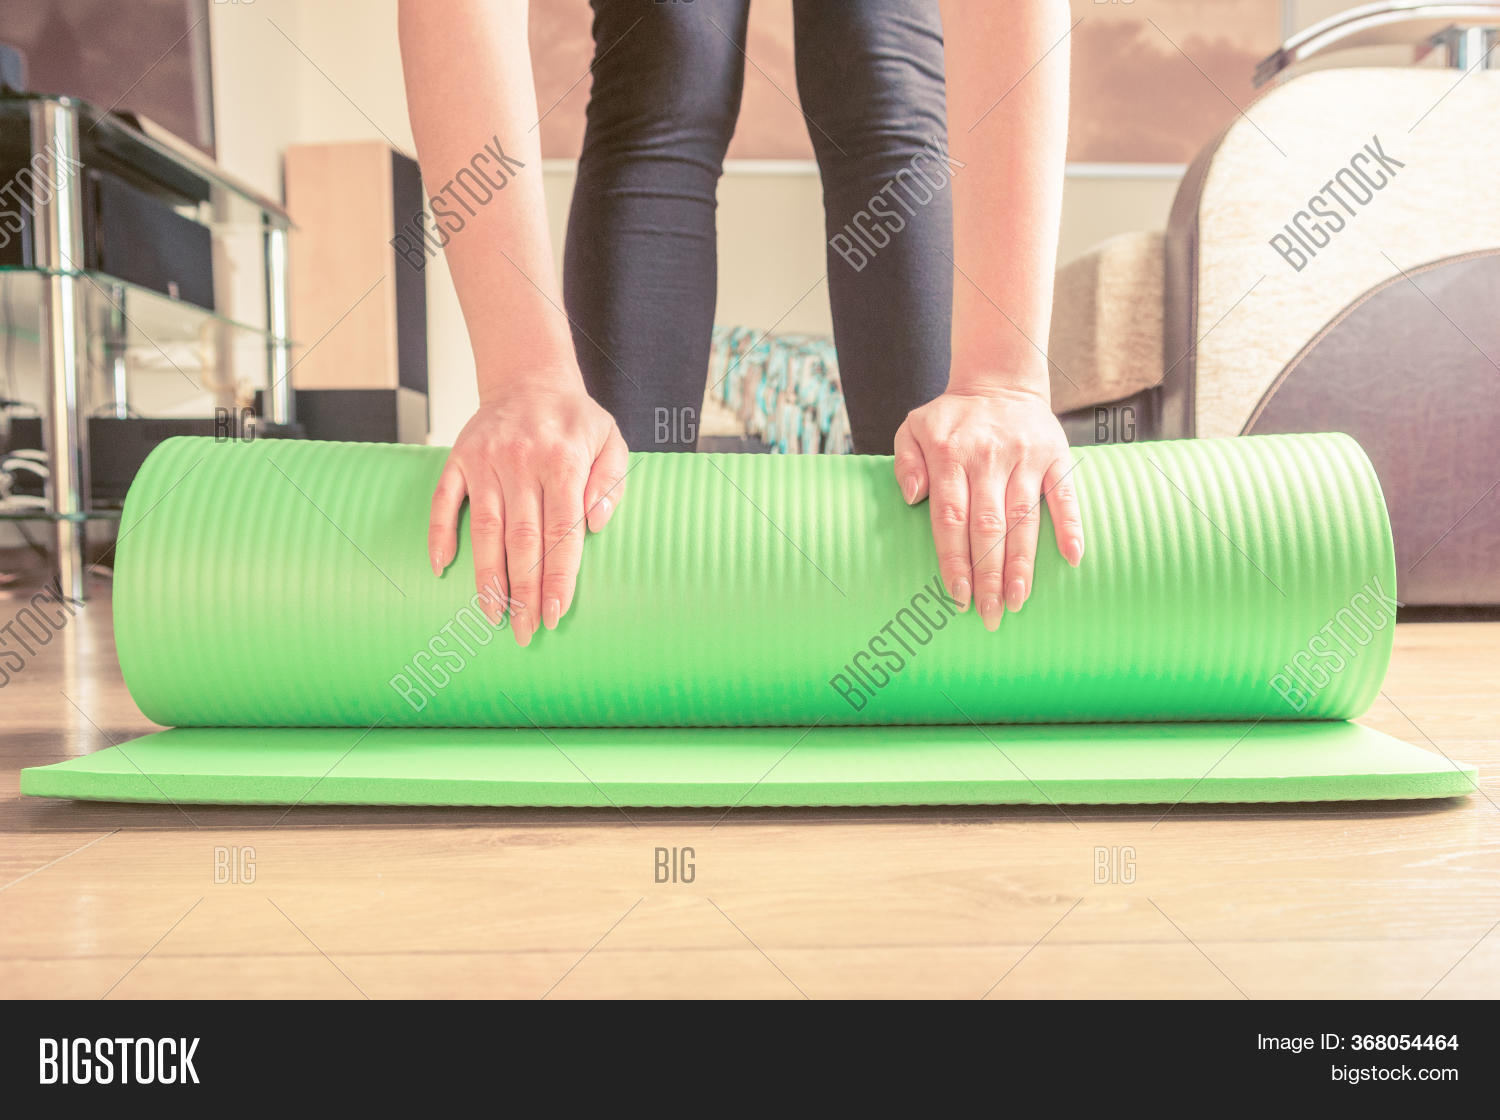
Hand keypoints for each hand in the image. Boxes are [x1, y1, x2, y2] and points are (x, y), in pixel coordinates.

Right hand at [429, 376, 627, 646]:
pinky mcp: (459, 459)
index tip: (556, 614)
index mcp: (563, 462)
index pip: (561, 531)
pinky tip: (441, 569)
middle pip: (523, 540)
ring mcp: (486, 462)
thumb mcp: (611, 440)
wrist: (529, 376)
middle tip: (526, 632)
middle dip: (525, 592)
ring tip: (493, 616)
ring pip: (486, 530)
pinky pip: (444, 502)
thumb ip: (610, 482)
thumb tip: (597, 524)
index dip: (558, 577)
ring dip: (488, 578)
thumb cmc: (574, 420)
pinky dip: (440, 535)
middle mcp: (521, 463)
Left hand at [893, 385, 1082, 631]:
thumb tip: (914, 499)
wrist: (1000, 380)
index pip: (951, 517)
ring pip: (1023, 518)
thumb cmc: (951, 418)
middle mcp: (988, 457)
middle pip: (988, 527)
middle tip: (990, 615)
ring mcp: (1025, 456)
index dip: (955, 561)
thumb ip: (905, 463)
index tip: (958, 597)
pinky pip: (1064, 494)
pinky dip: (1070, 526)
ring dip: (1022, 564)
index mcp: (949, 454)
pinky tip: (1073, 558)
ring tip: (1017, 601)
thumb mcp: (913, 428)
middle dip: (988, 576)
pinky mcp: (1056, 454)